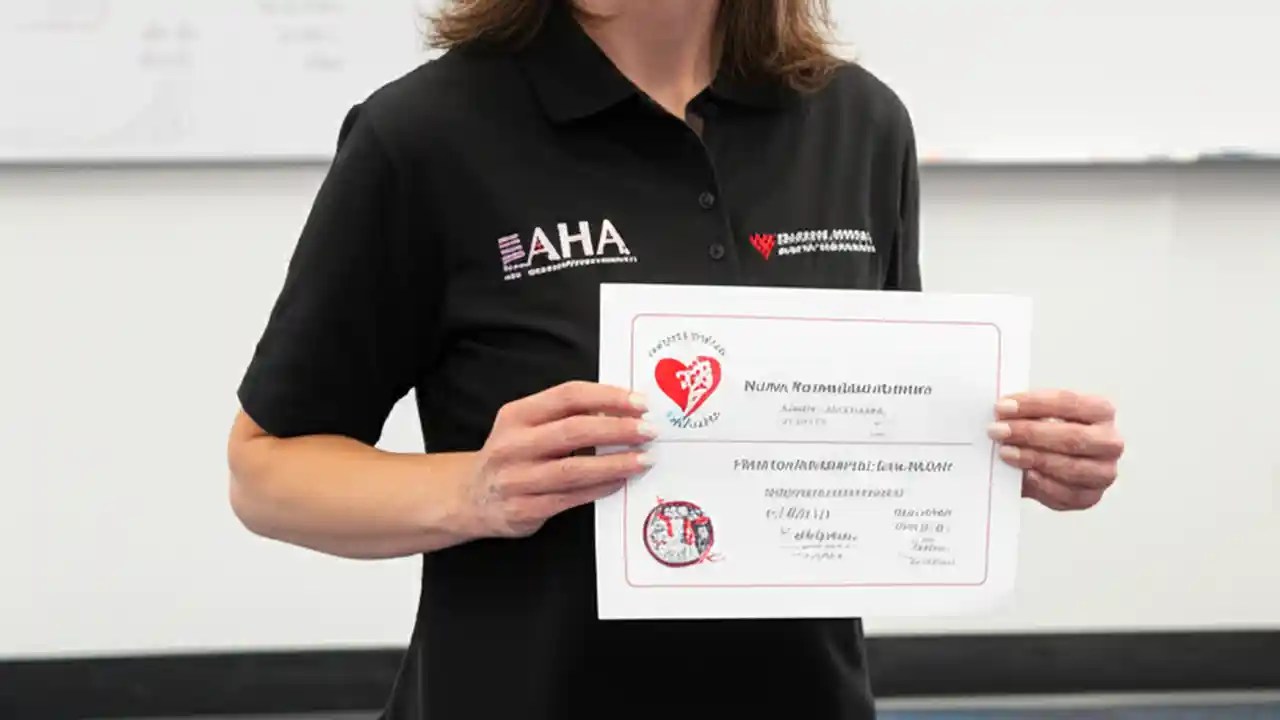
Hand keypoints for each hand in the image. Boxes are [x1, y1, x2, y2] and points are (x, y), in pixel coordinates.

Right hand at [462, 381, 654, 538]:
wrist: (469, 497)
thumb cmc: (512, 456)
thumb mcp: (525, 425)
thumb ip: (564, 415)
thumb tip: (621, 409)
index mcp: (516, 415)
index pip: (567, 396)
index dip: (607, 397)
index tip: (640, 402)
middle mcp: (512, 445)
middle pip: (574, 431)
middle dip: (618, 429)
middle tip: (649, 431)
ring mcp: (516, 479)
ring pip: (574, 469)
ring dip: (615, 463)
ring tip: (644, 459)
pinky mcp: (523, 510)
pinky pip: (570, 498)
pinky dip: (600, 488)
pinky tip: (621, 481)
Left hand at [987, 390, 1123, 510]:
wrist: (1053, 465)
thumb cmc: (1048, 433)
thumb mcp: (1042, 414)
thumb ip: (1027, 411)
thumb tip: (1001, 411)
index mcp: (1101, 411)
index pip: (1069, 402)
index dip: (1033, 404)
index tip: (1003, 407)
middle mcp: (1109, 442)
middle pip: (1072, 437)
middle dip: (1030, 433)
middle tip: (998, 430)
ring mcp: (1103, 472)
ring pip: (1069, 467)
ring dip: (1032, 458)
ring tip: (1005, 452)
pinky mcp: (1090, 496)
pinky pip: (1064, 492)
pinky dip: (1041, 484)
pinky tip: (1023, 475)